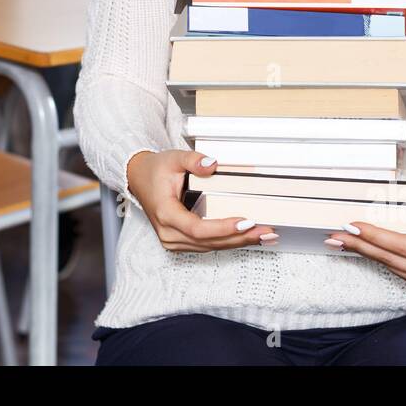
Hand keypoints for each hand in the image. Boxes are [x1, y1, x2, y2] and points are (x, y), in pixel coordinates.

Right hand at [126, 150, 276, 251]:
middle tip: (266, 231)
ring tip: (264, 236)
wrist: (139, 179)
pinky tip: (247, 238)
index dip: (223, 228)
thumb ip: (193, 160)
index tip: (246, 222)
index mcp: (165, 213)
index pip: (198, 228)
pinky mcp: (180, 242)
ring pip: (210, 247)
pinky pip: (207, 246)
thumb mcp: (173, 158)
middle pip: (208, 242)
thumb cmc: (156, 170)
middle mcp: (168, 233)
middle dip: (239, 237)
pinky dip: (228, 242)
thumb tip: (212, 165)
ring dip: (238, 242)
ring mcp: (173, 240)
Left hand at [324, 195, 405, 289]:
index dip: (374, 235)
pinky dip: (372, 254)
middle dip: (358, 244)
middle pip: (387, 257)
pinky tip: (355, 246)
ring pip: (386, 263)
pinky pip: (390, 265)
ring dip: (361, 250)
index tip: (353, 226)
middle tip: (334, 235)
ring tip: (337, 240)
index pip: (399, 245)